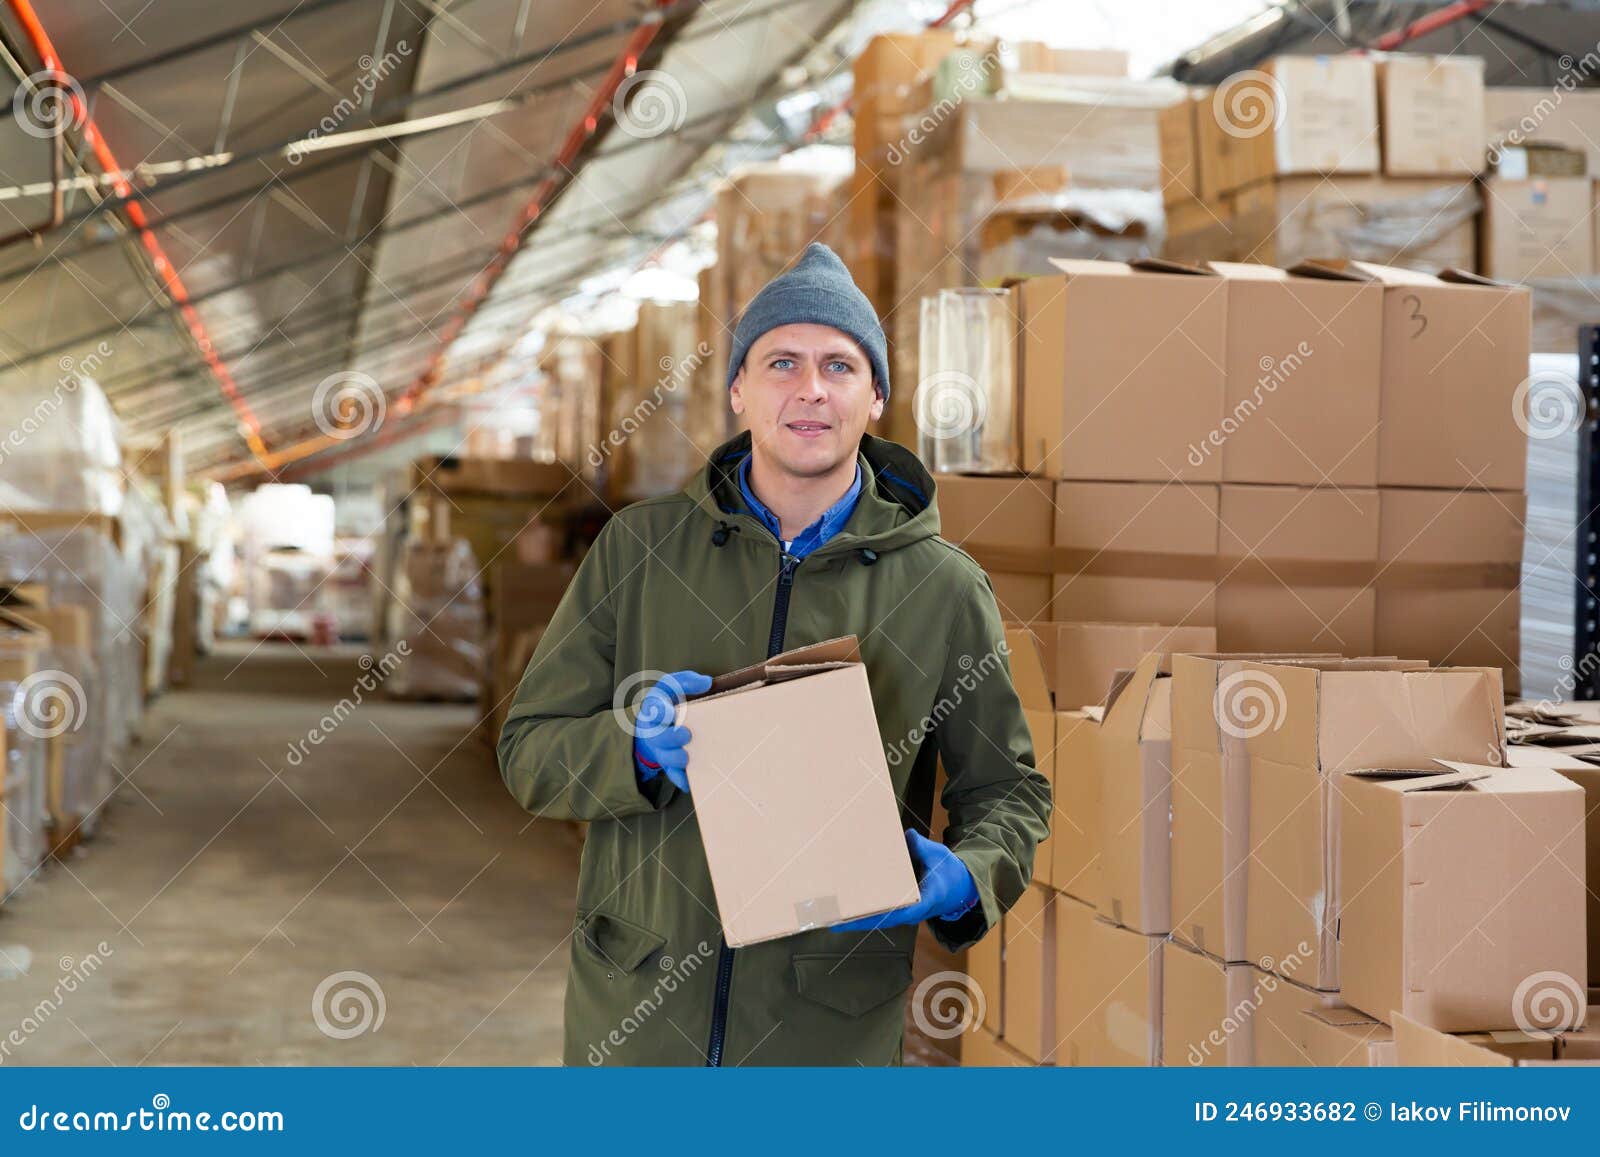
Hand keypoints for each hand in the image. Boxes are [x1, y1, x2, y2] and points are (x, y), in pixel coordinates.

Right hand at [633, 670, 710, 792]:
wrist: (654, 722)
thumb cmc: (668, 700)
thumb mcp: (673, 685)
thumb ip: (687, 680)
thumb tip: (707, 683)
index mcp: (654, 708)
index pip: (654, 710)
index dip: (660, 713)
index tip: (670, 714)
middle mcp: (653, 729)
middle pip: (657, 737)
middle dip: (670, 737)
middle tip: (686, 735)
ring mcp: (659, 747)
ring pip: (663, 756)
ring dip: (675, 758)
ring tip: (687, 757)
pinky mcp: (666, 761)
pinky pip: (671, 773)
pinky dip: (679, 778)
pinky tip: (688, 783)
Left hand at [830, 829, 978, 931]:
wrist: (960, 887)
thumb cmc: (950, 873)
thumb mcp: (939, 856)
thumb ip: (922, 847)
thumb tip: (908, 835)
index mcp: (925, 901)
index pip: (903, 911)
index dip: (881, 914)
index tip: (861, 917)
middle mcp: (911, 911)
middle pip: (882, 919)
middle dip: (859, 920)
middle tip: (835, 918)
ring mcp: (905, 912)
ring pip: (879, 919)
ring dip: (858, 919)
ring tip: (834, 916)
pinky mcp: (900, 908)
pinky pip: (880, 912)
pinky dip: (864, 911)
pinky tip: (847, 908)